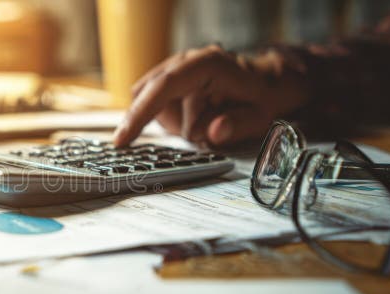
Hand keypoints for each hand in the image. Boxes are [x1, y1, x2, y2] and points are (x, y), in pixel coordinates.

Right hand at [113, 45, 309, 146]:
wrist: (267, 81)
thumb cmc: (262, 98)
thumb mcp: (260, 117)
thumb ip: (236, 125)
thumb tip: (213, 132)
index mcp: (208, 63)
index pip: (164, 86)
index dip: (140, 112)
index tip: (123, 139)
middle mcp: (187, 59)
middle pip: (153, 97)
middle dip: (174, 125)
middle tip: (206, 132)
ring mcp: (175, 65)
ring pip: (155, 105)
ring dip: (178, 123)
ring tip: (209, 119)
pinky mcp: (169, 76)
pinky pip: (156, 103)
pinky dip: (172, 117)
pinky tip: (195, 116)